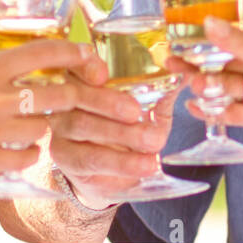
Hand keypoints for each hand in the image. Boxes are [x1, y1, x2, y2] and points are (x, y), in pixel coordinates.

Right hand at [0, 38, 94, 179]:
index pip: (47, 51)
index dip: (75, 52)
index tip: (86, 56)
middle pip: (60, 93)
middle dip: (75, 95)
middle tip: (76, 97)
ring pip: (45, 128)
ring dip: (41, 125)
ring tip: (27, 125)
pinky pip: (28, 157)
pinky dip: (26, 153)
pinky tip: (12, 148)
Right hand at [47, 55, 179, 208]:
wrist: (107, 176)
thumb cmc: (126, 136)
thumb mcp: (146, 113)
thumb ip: (159, 97)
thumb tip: (183, 78)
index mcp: (81, 81)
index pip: (76, 66)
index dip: (86, 67)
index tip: (103, 74)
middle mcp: (63, 102)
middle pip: (77, 95)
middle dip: (107, 102)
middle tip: (137, 112)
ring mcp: (59, 130)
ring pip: (82, 126)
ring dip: (121, 134)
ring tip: (153, 143)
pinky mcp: (64, 159)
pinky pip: (89, 159)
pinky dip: (121, 163)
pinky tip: (144, 166)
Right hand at [170, 3, 242, 188]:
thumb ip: (240, 43)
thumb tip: (208, 23)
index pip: (239, 17)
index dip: (213, 14)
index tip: (184, 15)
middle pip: (222, 54)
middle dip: (198, 57)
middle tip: (172, 58)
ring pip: (222, 83)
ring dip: (205, 84)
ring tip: (192, 85)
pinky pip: (228, 110)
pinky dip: (211, 111)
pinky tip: (196, 109)